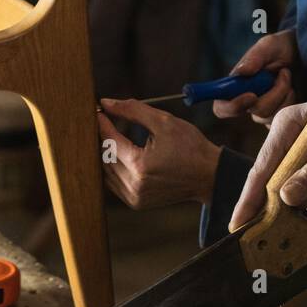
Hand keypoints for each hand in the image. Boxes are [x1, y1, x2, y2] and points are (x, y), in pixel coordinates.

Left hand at [97, 99, 221, 207]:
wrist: (209, 176)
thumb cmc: (190, 147)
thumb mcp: (164, 122)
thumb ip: (133, 110)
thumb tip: (106, 103)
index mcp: (140, 165)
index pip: (109, 140)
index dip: (102, 123)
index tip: (98, 111)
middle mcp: (134, 185)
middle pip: (104, 157)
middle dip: (102, 138)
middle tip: (103, 121)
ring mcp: (134, 197)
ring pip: (105, 172)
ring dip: (106, 154)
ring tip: (111, 136)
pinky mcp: (136, 203)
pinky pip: (114, 184)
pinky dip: (113, 169)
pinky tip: (120, 156)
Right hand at [213, 30, 297, 123]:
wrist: (304, 53)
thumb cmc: (282, 47)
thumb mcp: (269, 45)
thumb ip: (255, 57)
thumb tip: (241, 72)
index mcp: (237, 86)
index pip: (221, 107)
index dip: (231, 107)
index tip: (252, 96)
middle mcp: (248, 102)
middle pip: (255, 112)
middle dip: (274, 94)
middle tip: (285, 72)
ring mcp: (265, 112)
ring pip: (272, 117)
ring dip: (285, 94)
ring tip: (289, 75)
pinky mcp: (280, 117)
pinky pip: (283, 119)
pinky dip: (292, 102)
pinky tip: (293, 88)